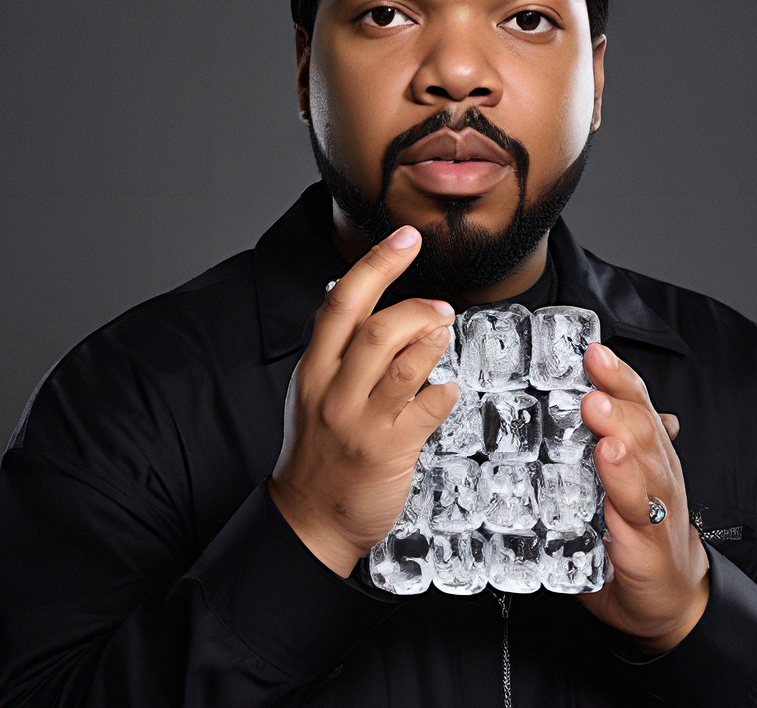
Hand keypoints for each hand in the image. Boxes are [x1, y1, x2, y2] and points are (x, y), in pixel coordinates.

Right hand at [268, 225, 459, 575]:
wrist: (308, 519)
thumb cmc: (318, 449)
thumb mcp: (312, 389)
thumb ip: (333, 344)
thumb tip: (346, 290)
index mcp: (314, 369)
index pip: (342, 302)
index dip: (377, 264)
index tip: (406, 237)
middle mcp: (333, 391)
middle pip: (374, 328)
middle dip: (415, 306)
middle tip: (440, 306)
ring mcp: (360, 422)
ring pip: (402, 365)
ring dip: (432, 340)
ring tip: (445, 333)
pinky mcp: (388, 451)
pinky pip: (427, 409)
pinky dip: (445, 391)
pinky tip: (447, 388)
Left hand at [577, 343, 708, 654]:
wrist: (672, 598)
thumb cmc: (641, 533)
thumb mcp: (622, 480)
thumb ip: (606, 441)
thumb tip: (589, 397)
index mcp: (648, 454)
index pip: (637, 405)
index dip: (618, 377)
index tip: (594, 353)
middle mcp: (657, 476)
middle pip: (643, 430)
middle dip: (617, 405)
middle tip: (590, 389)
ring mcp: (656, 512)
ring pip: (646, 469)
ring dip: (622, 443)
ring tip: (600, 423)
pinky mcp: (648, 550)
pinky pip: (637, 520)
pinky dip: (624, 499)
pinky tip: (610, 486)